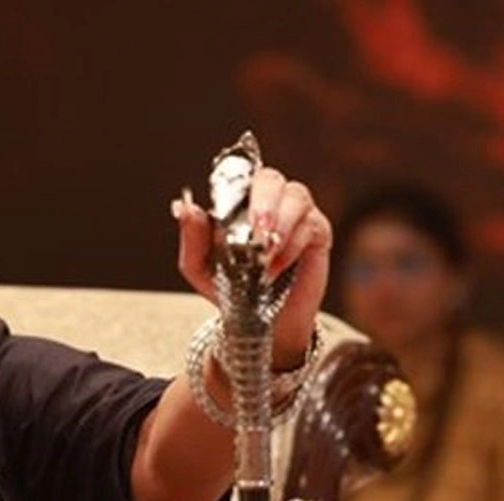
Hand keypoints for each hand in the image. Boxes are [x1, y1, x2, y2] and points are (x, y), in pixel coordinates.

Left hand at [172, 168, 331, 369]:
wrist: (258, 323)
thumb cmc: (229, 287)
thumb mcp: (200, 267)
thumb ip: (192, 238)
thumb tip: (184, 207)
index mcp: (240, 201)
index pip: (241, 175)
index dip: (236, 183)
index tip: (228, 207)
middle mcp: (270, 200)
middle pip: (271, 178)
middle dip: (263, 201)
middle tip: (257, 228)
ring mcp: (297, 213)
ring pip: (296, 197)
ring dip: (280, 224)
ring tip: (265, 255)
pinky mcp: (318, 233)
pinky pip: (310, 225)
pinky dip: (292, 246)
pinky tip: (276, 268)